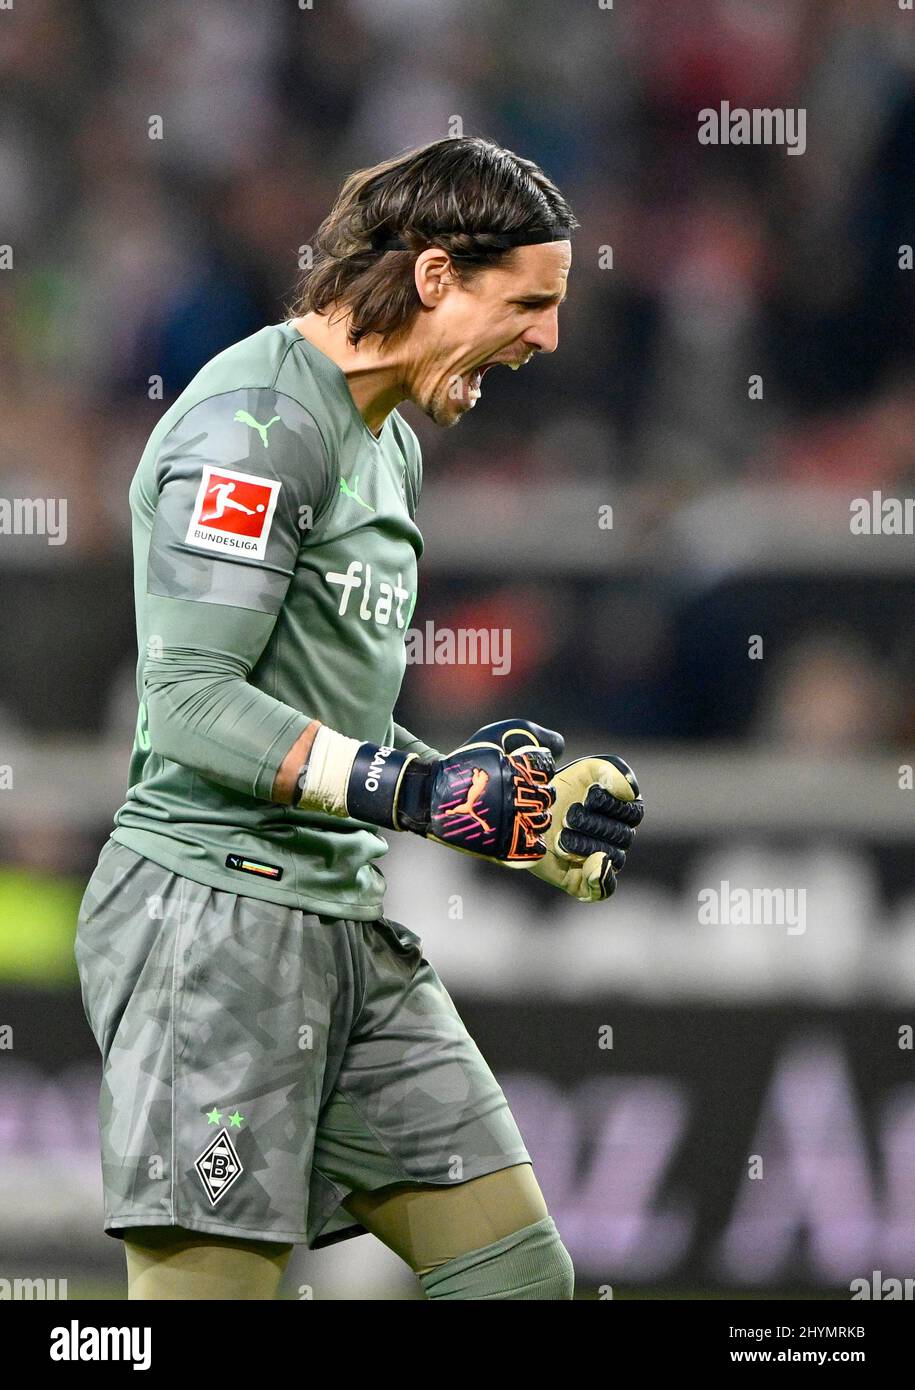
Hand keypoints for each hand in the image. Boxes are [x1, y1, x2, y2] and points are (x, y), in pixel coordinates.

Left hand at [528, 754, 643, 900]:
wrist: (518, 814)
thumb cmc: (554, 791)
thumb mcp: (583, 770)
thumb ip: (611, 771)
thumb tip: (629, 793)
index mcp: (619, 813)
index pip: (634, 813)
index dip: (611, 805)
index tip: (588, 796)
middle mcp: (613, 839)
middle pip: (622, 837)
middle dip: (590, 824)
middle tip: (565, 818)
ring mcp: (599, 862)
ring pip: (611, 858)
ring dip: (581, 845)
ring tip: (559, 838)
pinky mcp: (581, 882)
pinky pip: (604, 890)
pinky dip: (602, 880)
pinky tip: (594, 867)